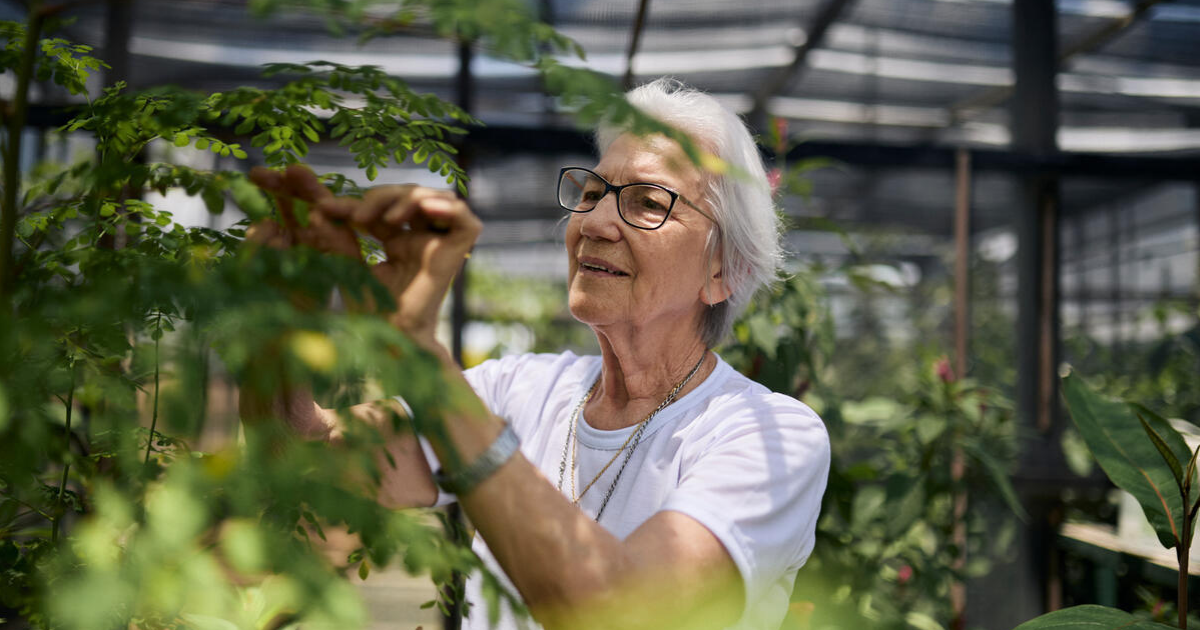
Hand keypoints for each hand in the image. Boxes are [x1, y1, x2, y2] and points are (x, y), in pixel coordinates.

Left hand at [248, 165, 481, 345]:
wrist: (391, 338)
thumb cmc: (371, 312)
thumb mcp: (349, 266)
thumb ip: (337, 238)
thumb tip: (317, 211)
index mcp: (400, 242)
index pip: (383, 207)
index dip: (356, 202)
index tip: (325, 208)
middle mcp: (423, 240)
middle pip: (411, 195)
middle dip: (384, 196)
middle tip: (358, 215)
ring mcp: (441, 245)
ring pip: (437, 198)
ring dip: (410, 198)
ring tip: (386, 218)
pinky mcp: (458, 254)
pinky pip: (466, 221)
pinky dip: (448, 207)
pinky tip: (424, 209)